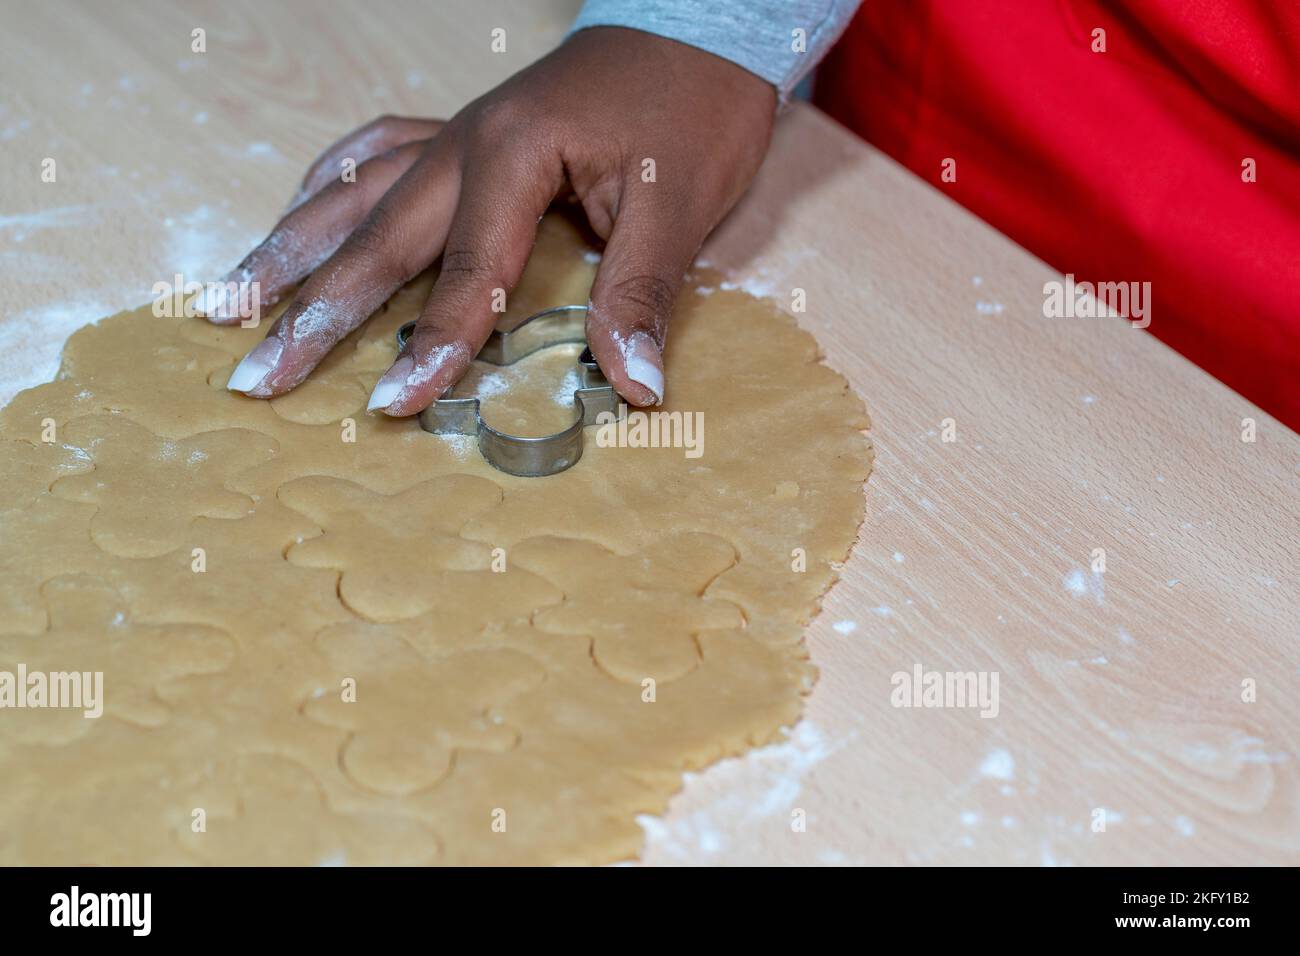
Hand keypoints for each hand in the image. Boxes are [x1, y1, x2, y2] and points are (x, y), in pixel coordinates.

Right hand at [203, 26, 775, 411]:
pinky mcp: (463, 128)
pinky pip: (375, 150)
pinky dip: (330, 183)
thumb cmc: (693, 111)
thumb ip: (643, 293)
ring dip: (289, 248)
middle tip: (253, 374)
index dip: (429, 347)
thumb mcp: (681, 205)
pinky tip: (300, 209)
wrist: (694, 29)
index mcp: (516, 157)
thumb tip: (634, 386)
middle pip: (375, 238)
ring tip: (228, 299)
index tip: (388, 407)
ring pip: (354, 193)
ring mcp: (456, 130)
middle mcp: (466, 141)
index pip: (464, 274)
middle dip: (310, 312)